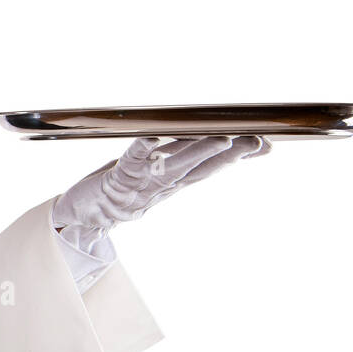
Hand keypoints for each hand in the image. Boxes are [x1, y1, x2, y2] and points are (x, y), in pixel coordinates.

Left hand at [53, 135, 271, 233]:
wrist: (84, 215)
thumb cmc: (122, 189)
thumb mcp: (156, 176)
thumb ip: (181, 160)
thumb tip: (209, 146)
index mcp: (172, 182)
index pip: (211, 168)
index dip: (239, 157)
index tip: (268, 145)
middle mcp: (161, 184)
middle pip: (200, 168)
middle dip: (229, 154)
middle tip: (257, 142)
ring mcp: (140, 182)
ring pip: (174, 166)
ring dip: (198, 153)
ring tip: (222, 140)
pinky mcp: (117, 177)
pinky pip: (131, 159)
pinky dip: (143, 147)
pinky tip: (154, 135)